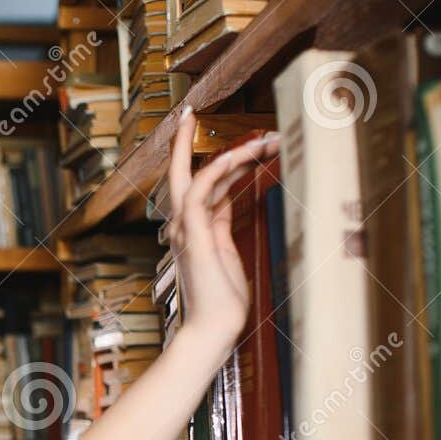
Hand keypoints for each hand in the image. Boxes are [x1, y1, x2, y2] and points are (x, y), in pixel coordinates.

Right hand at [166, 108, 279, 358]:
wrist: (213, 327)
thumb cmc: (223, 301)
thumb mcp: (228, 253)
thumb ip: (224, 225)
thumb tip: (230, 199)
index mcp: (196, 231)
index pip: (202, 186)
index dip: (216, 162)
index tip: (233, 143)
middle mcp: (185, 225)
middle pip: (180, 173)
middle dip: (183, 142)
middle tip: (190, 112)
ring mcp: (186, 228)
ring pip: (195, 174)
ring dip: (229, 152)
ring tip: (260, 138)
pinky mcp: (194, 232)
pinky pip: (202, 188)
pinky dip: (219, 168)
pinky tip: (241, 156)